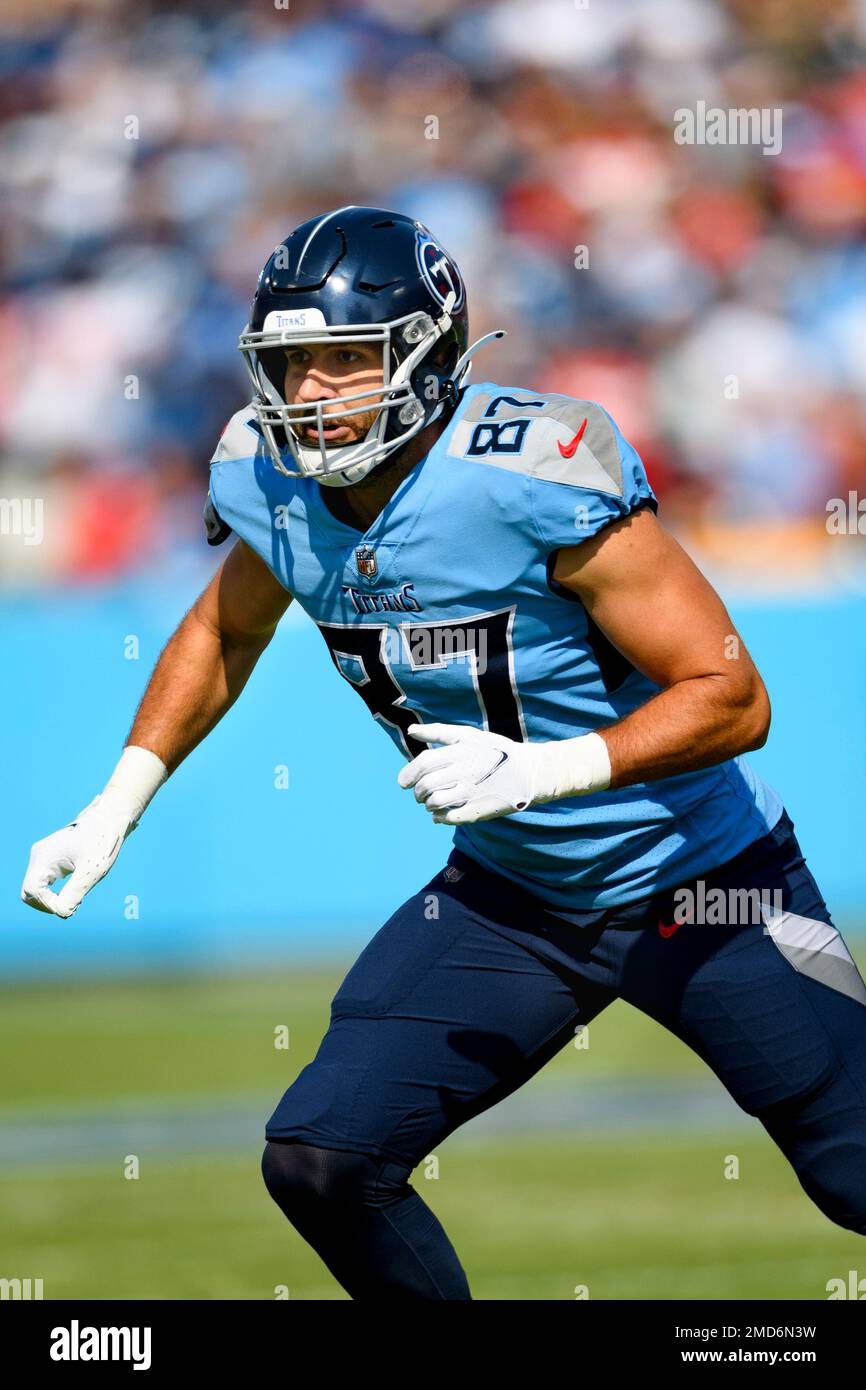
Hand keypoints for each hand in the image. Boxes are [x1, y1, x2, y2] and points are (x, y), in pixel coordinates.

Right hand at [21, 791, 137, 918]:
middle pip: (29, 892)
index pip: (32, 891)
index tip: (70, 907)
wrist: (111, 818)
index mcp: (44, 857)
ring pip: (37, 888)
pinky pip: (45, 882)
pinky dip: (56, 892)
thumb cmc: (103, 841)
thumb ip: (75, 893)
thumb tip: (61, 913)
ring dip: (52, 899)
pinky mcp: (52, 858)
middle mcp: (39, 856)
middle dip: (48, 904)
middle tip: (73, 906)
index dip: (47, 905)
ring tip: (77, 898)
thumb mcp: (92, 871)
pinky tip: (77, 889)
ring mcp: (44, 856)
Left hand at [398, 723, 539, 824]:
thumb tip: (410, 729)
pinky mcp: (479, 810)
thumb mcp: (469, 735)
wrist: (529, 771)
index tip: (403, 783)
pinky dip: (439, 817)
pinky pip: (449, 817)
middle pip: (426, 785)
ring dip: (427, 805)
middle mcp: (465, 771)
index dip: (408, 774)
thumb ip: (438, 732)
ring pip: (435, 802)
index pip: (423, 764)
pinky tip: (440, 814)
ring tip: (431, 802)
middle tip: (419, 794)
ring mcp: (472, 792)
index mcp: (460, 752)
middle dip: (417, 792)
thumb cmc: (495, 751)